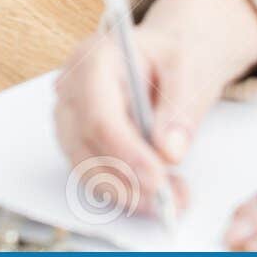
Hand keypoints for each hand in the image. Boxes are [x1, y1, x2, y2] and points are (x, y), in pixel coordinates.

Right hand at [53, 0, 256, 216]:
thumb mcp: (189, 68)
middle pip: (86, 146)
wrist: (163, 57)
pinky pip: (92, 174)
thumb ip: (181, 107)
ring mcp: (68, 116)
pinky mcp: (75, 139)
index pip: (99, 116)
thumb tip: (169, 152)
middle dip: (130, 181)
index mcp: (95, 59)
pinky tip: (156, 193)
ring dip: (129, 193)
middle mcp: (71, 88)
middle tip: (172, 200)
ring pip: (85, 167)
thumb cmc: (171, 57)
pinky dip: (124, 191)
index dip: (127, 153)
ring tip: (172, 197)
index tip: (159, 180)